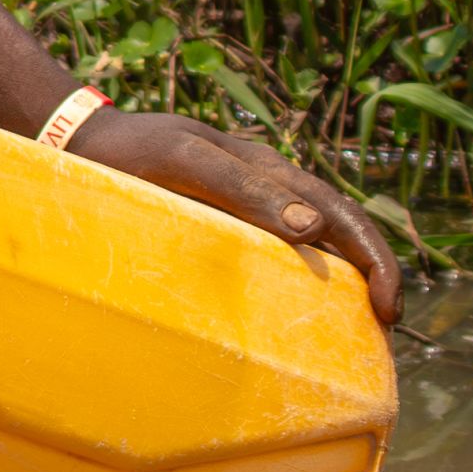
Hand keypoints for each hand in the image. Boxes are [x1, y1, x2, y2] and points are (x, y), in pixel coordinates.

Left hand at [66, 107, 403, 323]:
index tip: (389, 308)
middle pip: (340, 227)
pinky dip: (307, 276)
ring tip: (362, 327)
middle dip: (375, 272)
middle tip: (389, 326)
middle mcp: (269, 185)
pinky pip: (280, 249)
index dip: (374, 259)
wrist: (83, 144)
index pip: (340, 214)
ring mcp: (248, 201)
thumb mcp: (184, 162)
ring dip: (347, 278)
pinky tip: (305, 308)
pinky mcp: (225, 220)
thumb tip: (312, 228)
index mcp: (269, 170)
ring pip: (318, 239)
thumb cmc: (131, 154)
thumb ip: (243, 189)